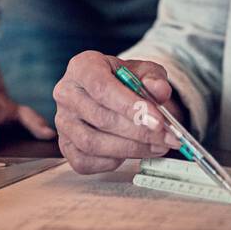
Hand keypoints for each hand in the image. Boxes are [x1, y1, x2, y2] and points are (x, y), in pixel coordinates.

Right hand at [52, 51, 183, 173]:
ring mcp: (62, 122)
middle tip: (167, 138)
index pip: (103, 88)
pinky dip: (113, 162)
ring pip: (93, 143)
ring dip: (130, 149)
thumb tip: (160, 91)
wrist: (109, 93)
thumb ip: (153, 77)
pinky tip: (133, 152)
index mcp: (82, 67)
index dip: (131, 107)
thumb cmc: (123, 80)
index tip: (159, 122)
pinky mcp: (65, 146)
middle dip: (139, 133)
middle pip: (101, 118)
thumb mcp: (142, 70)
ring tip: (157, 146)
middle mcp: (66, 93)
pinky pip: (86, 162)